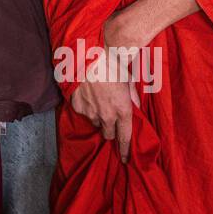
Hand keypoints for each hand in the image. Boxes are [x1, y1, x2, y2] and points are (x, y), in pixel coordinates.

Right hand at [67, 14, 143, 161]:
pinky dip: (86, 106)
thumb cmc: (114, 66)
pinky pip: (83, 112)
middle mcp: (107, 115)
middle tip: (111, 117)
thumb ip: (133, 99)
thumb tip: (135, 108)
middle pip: (108, 134)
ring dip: (98, 116)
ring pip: (94, 122)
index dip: (125, 151)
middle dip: (110, 129)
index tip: (124, 159)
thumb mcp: (129, 82)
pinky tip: (88, 94)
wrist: (92, 54)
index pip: (125, 138)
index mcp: (123, 111)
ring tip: (98, 100)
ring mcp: (90, 111)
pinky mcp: (77, 105)